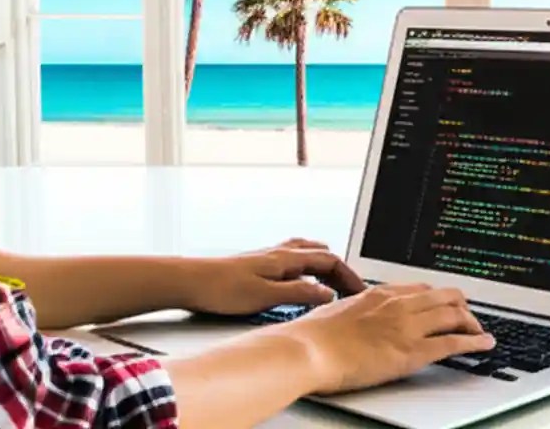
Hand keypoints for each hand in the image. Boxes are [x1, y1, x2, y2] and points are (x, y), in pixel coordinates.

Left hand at [180, 238, 365, 315]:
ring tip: (333, 281)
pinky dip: (307, 267)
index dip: (348, 275)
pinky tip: (301, 280)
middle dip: (340, 270)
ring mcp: (269, 257)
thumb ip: (299, 293)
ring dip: (324, 266)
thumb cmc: (222, 289)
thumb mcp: (266, 295)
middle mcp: (279, 253)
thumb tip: (328, 294)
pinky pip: (293, 260)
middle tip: (352, 288)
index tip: (360, 291)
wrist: (190, 281)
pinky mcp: (258, 265)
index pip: (329, 260)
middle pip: (321, 254)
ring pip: (306, 254)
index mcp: (286, 258)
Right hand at [271, 283, 496, 394]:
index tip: (445, 304)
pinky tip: (484, 344)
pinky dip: (474, 342)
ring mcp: (407, 326)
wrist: (307, 350)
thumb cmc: (312, 336)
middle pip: (444, 297)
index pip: (421, 289)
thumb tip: (354, 317)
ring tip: (480, 331)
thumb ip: (355, 311)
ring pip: (454, 315)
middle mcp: (398, 304)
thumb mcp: (338, 311)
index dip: (439, 297)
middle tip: (468, 317)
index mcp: (380, 293)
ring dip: (472, 323)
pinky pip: (453, 342)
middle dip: (461, 307)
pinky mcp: (411, 351)